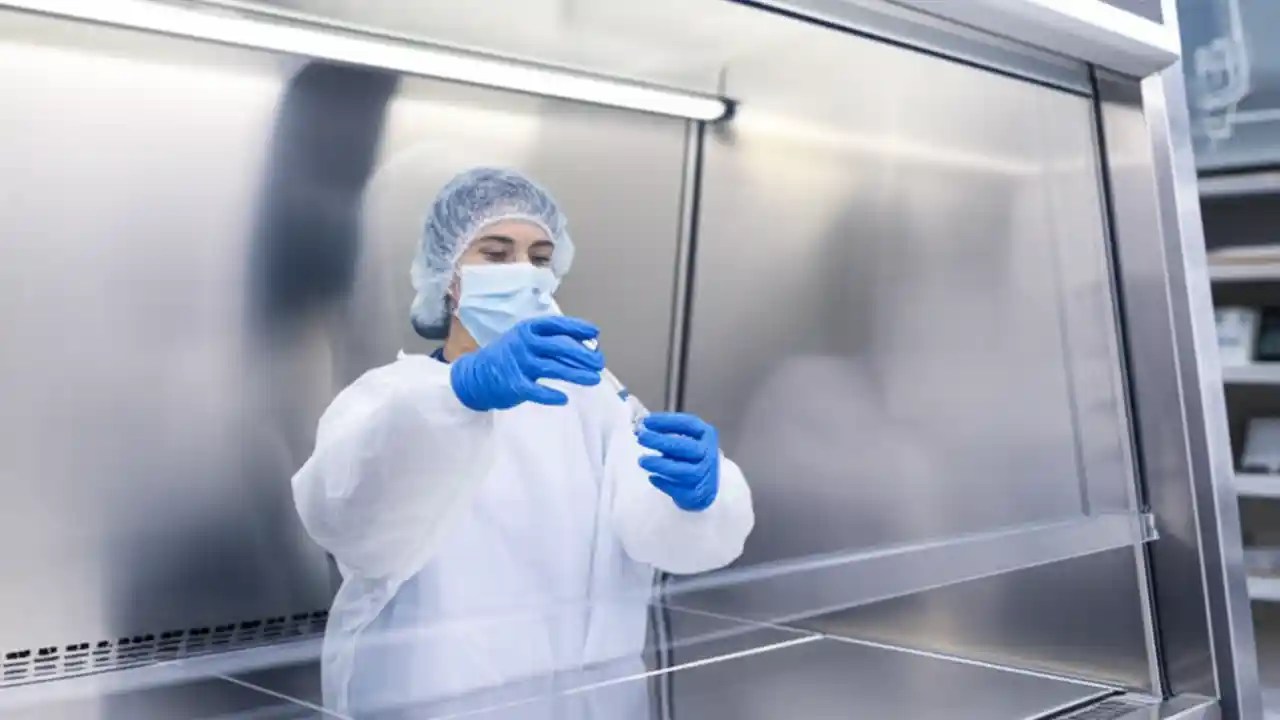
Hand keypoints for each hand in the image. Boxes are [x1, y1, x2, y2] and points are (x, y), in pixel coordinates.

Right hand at [451, 316, 603, 410]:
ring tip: (593, 379)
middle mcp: (524, 343)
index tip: (595, 334)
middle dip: (583, 354)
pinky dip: (551, 395)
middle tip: (599, 362)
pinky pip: (537, 391)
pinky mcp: (514, 385)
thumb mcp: (525, 340)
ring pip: (554, 368)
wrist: (475, 375)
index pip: (557, 325)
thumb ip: (548, 341)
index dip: (577, 328)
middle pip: (560, 347)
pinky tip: (564, 398)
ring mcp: (519, 364)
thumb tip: (583, 347)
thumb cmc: (507, 356)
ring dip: (576, 374)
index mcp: (528, 329)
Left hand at [636, 412, 718, 511]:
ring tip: (642, 460)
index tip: (646, 420)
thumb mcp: (683, 439)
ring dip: (662, 464)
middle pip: (687, 447)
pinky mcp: (696, 494)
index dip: (666, 421)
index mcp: (706, 435)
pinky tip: (653, 478)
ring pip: (686, 470)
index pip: (688, 424)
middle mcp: (708, 453)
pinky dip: (665, 484)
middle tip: (641, 437)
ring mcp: (704, 475)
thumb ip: (663, 432)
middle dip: (662, 441)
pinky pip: (680, 490)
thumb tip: (639, 427)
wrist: (706, 485)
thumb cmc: (689, 457)